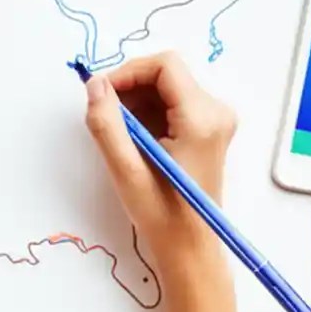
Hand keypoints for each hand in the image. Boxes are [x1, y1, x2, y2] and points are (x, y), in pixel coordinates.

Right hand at [83, 52, 235, 265]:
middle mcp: (216, 111)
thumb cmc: (160, 214)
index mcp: (202, 118)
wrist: (190, 246)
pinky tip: (136, 140)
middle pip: (166, 74)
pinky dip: (148, 112)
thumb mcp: (125, 169)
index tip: (102, 93)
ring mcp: (215, 120)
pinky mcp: (208, 129)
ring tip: (121, 134)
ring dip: (137, 101)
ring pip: (167, 87)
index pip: (164, 65)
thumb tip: (95, 84)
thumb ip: (106, 122)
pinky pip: (172, 103)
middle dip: (130, 87)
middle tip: (106, 116)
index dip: (128, 71)